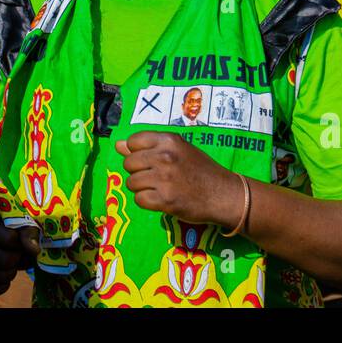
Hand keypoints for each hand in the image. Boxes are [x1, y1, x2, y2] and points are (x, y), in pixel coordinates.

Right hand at [0, 215, 36, 297]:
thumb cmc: (2, 229)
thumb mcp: (14, 223)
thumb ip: (27, 232)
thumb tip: (34, 250)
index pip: (8, 238)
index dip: (19, 243)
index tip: (18, 242)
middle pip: (4, 260)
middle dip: (16, 259)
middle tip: (16, 255)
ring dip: (11, 273)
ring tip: (11, 265)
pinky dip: (2, 286)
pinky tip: (3, 276)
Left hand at [114, 131, 245, 226]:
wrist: (223, 194)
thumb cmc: (200, 169)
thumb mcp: (178, 150)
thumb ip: (149, 146)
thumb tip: (118, 145)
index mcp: (168, 140)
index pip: (133, 141)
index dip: (136, 152)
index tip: (148, 160)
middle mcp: (165, 157)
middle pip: (129, 163)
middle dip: (137, 172)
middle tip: (154, 177)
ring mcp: (164, 179)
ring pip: (131, 183)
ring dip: (141, 188)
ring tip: (158, 188)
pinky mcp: (165, 200)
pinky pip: (139, 200)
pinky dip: (147, 201)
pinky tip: (160, 199)